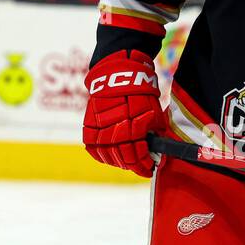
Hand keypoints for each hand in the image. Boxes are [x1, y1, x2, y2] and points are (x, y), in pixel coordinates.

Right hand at [82, 51, 163, 177]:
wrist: (118, 74)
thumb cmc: (141, 94)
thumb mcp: (154, 114)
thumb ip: (154, 136)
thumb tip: (155, 153)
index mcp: (133, 130)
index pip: (138, 158)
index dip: (145, 166)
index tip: (150, 169)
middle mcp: (114, 133)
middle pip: (123, 160)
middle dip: (134, 166)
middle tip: (140, 167)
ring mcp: (99, 130)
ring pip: (107, 157)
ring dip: (118, 162)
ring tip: (126, 162)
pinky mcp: (89, 126)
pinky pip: (93, 148)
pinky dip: (102, 155)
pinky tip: (109, 157)